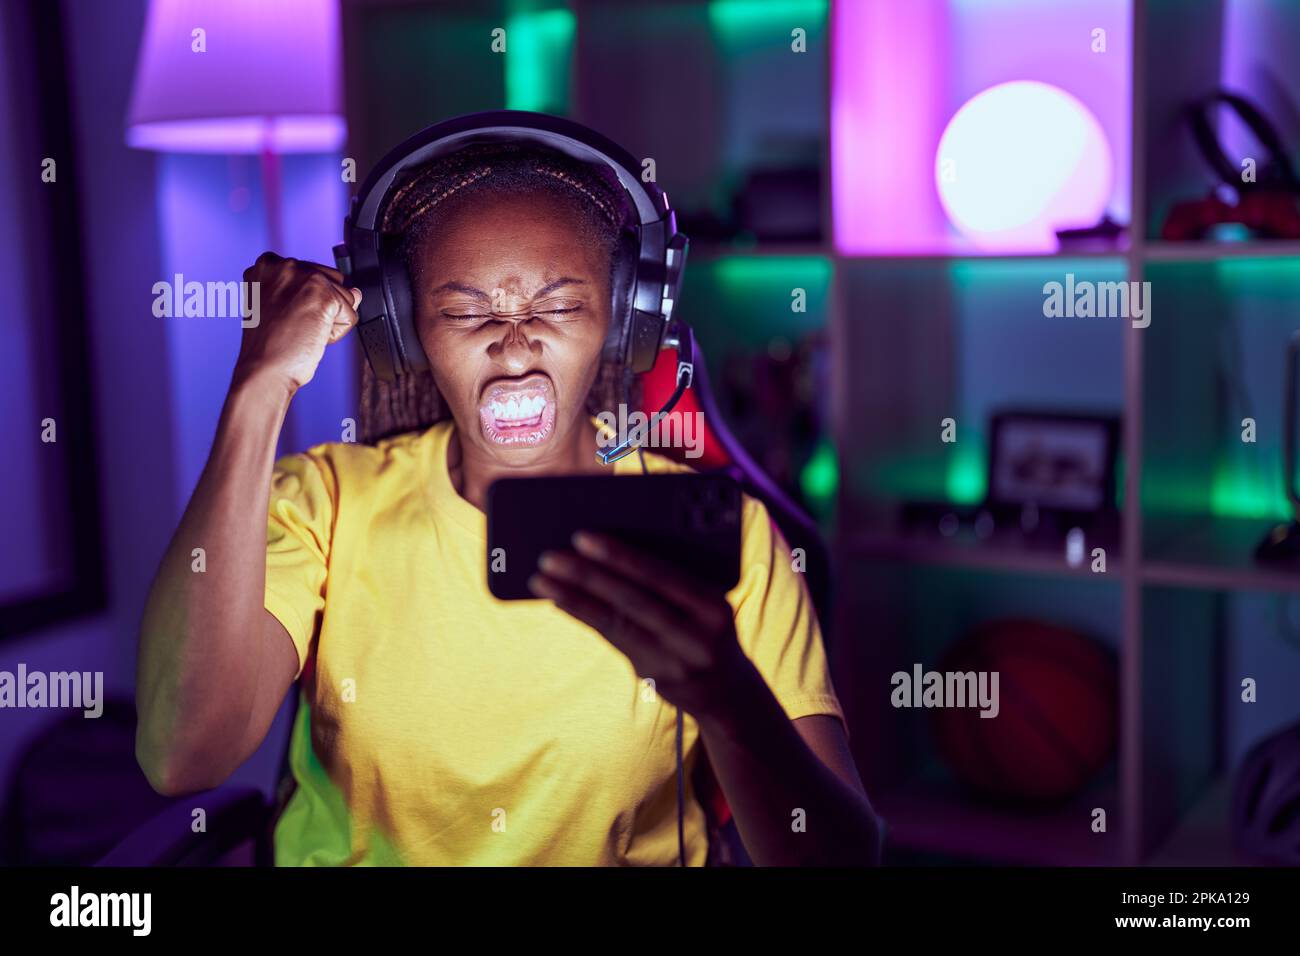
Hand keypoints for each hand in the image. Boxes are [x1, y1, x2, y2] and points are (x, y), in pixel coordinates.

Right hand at [233, 252, 360, 395]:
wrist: (264, 369)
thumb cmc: (268, 346)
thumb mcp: (283, 308)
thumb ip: (314, 291)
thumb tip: (356, 291)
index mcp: (267, 265)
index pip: (312, 272)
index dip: (308, 299)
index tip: (288, 315)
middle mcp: (285, 264)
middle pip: (333, 280)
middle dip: (323, 306)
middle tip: (295, 325)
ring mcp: (305, 277)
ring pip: (344, 297)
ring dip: (330, 319)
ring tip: (301, 331)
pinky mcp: (324, 294)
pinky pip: (349, 315)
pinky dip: (336, 333)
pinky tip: (311, 337)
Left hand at [527, 531, 751, 719]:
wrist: (729, 691)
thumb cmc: (708, 627)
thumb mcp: (707, 602)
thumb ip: (674, 578)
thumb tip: (611, 548)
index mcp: (714, 606)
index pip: (661, 576)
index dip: (620, 556)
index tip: (582, 536)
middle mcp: (698, 636)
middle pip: (633, 600)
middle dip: (588, 576)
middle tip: (549, 557)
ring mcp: (675, 661)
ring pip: (617, 623)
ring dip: (575, 598)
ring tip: (542, 579)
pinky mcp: (654, 678)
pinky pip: (613, 640)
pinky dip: (584, 617)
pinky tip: (559, 601)